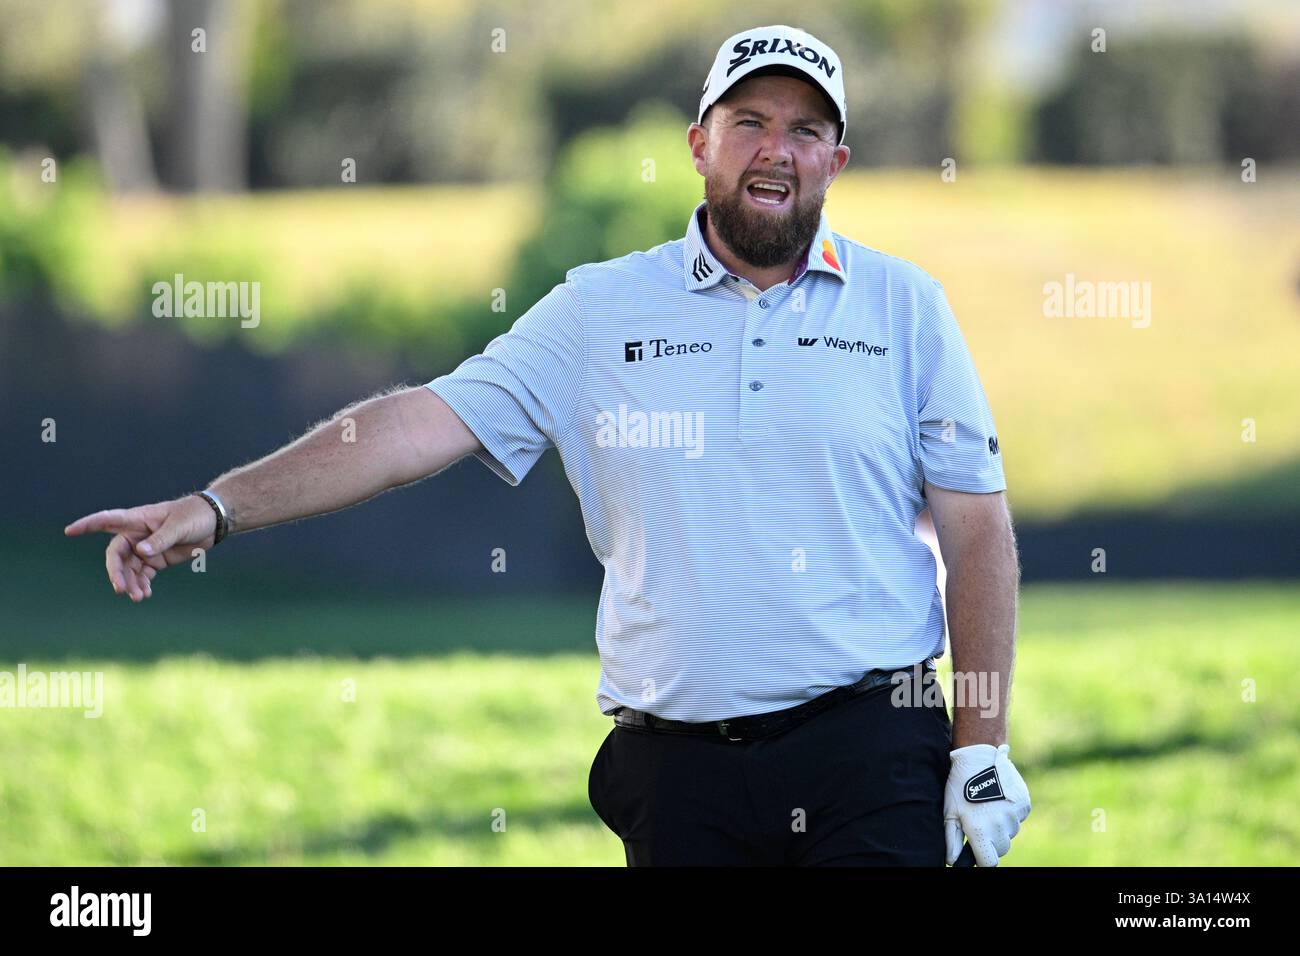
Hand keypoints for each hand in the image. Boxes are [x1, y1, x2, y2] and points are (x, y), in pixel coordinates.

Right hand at [64, 496, 218, 601]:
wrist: (213, 522)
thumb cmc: (194, 515)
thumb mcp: (179, 526)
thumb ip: (160, 539)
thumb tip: (141, 551)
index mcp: (137, 519)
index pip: (107, 520)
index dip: (88, 525)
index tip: (69, 531)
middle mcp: (136, 534)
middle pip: (117, 554)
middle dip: (116, 572)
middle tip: (121, 589)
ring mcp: (145, 548)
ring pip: (129, 568)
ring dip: (130, 583)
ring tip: (137, 597)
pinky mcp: (155, 560)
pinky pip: (142, 575)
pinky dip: (141, 585)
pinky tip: (144, 594)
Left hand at [943, 742, 1030, 866]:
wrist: (978, 757)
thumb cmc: (959, 786)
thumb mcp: (950, 812)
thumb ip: (952, 840)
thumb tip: (952, 862)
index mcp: (981, 831)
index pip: (989, 862)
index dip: (983, 859)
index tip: (978, 852)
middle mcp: (1001, 826)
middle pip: (1001, 849)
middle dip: (992, 842)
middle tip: (981, 824)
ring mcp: (1015, 815)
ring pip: (1011, 834)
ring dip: (1002, 827)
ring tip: (988, 807)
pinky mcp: (1024, 804)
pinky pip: (1018, 819)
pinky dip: (1010, 814)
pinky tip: (999, 799)